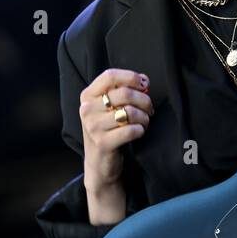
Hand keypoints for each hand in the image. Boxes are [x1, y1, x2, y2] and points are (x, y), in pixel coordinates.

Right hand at [80, 68, 152, 188]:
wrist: (99, 162)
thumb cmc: (108, 130)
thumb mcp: (108, 107)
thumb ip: (123, 90)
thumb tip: (144, 80)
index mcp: (87, 96)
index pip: (110, 75)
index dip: (131, 77)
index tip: (144, 84)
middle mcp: (87, 109)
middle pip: (124, 93)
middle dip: (144, 100)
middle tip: (149, 108)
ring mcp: (93, 127)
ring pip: (130, 112)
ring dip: (144, 117)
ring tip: (144, 122)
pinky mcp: (103, 143)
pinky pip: (131, 130)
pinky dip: (140, 130)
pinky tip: (138, 132)